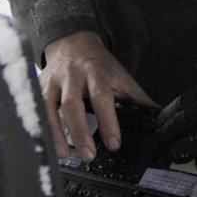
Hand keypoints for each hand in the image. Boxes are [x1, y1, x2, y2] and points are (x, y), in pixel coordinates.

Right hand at [41, 31, 154, 162]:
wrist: (73, 41)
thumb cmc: (99, 64)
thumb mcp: (120, 76)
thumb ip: (136, 98)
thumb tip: (157, 115)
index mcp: (96, 73)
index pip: (102, 98)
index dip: (108, 122)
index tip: (113, 144)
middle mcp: (73, 76)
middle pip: (74, 105)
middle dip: (81, 132)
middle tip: (89, 155)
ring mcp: (54, 81)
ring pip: (51, 108)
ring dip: (57, 133)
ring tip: (64, 155)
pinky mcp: (40, 87)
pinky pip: (38, 108)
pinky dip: (42, 126)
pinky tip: (47, 142)